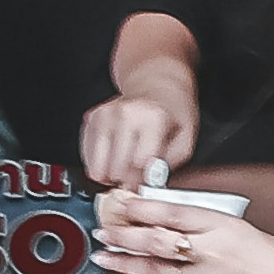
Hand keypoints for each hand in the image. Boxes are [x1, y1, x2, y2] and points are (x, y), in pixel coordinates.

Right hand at [77, 84, 196, 190]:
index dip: (142, 182)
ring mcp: (104, 115)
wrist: (156, 88)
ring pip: (97, 168)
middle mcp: (124, 114)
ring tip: (126, 167)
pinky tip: (115, 156)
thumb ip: (168, 165)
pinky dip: (101, 164)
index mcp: (152, 118)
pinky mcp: (91, 119)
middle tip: (136, 176)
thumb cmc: (171, 115)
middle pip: (116, 168)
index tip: (145, 185)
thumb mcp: (185, 142)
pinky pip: (88, 159)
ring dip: (111, 174)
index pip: (139, 164)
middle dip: (126, 180)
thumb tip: (147, 184)